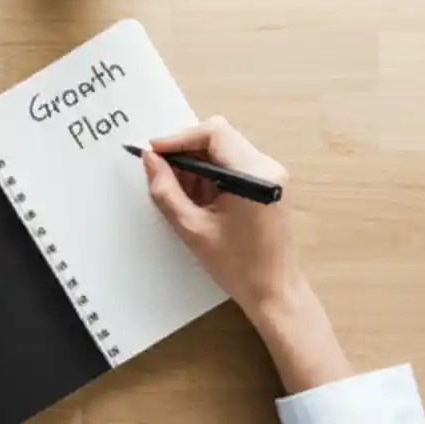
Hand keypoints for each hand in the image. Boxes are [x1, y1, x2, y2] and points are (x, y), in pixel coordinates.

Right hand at [142, 116, 297, 315]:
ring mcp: (270, 174)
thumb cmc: (238, 267)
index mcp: (254, 174)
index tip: (153, 152)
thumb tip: (150, 159)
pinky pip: (232, 165)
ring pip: (223, 150)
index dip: (179, 137)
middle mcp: (267, 167)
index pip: (214, 132)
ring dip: (196, 165)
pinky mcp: (267, 184)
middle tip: (160, 173)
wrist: (275, 292)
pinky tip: (196, 199)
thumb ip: (166, 190)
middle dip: (185, 151)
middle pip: (218, 137)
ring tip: (178, 193)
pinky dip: (209, 175)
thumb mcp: (193, 228)